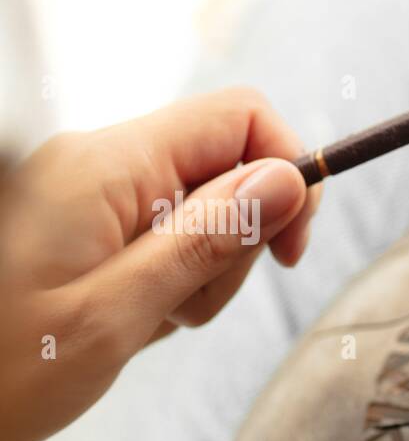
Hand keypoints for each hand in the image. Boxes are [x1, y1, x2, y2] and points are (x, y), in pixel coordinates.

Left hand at [0, 87, 321, 440]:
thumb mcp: (115, 317)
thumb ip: (205, 241)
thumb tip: (287, 180)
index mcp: (104, 169)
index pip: (238, 118)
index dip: (287, 172)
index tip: (290, 250)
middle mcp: (97, 166)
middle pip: (227, 167)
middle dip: (239, 242)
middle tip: (186, 307)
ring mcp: (90, 195)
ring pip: (203, 208)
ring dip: (203, 272)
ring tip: (148, 322)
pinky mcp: (86, 224)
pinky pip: (164, 236)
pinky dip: (171, 282)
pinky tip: (135, 321)